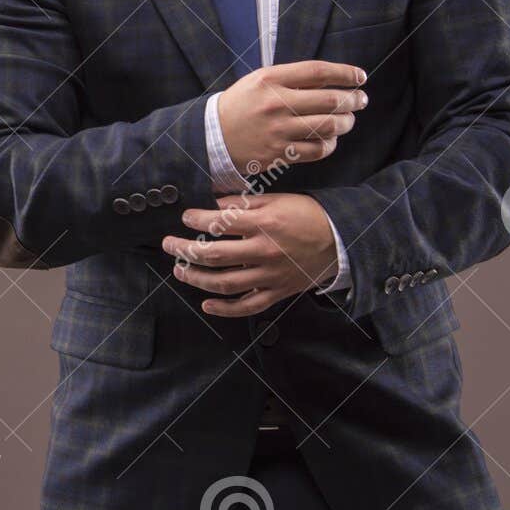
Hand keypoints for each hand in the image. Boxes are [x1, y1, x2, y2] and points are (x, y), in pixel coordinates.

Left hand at [162, 192, 339, 316]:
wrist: (340, 239)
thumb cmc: (306, 215)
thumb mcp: (276, 200)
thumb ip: (243, 203)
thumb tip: (213, 204)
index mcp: (263, 223)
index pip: (219, 222)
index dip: (196, 219)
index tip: (185, 217)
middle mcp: (264, 251)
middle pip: (213, 255)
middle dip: (185, 250)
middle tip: (168, 245)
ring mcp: (270, 275)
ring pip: (225, 283)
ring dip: (197, 278)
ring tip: (180, 270)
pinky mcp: (277, 292)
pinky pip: (247, 306)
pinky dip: (225, 309)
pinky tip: (207, 304)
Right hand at [215, 60, 367, 174]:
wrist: (214, 135)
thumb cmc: (241, 104)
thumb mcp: (259, 80)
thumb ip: (292, 77)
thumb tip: (331, 78)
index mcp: (271, 79)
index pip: (318, 72)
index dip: (345, 73)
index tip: (360, 76)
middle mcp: (276, 104)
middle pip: (329, 100)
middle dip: (353, 100)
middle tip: (361, 100)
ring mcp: (278, 130)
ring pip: (327, 126)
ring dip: (345, 123)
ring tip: (347, 120)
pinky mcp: (279, 153)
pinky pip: (317, 150)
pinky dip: (330, 144)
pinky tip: (330, 139)